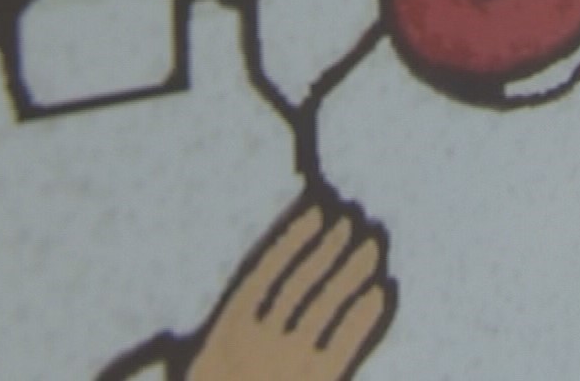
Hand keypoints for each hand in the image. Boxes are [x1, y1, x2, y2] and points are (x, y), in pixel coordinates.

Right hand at [184, 201, 395, 380]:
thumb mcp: (197, 364)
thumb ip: (212, 333)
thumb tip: (242, 291)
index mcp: (227, 332)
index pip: (264, 273)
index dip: (291, 241)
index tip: (315, 214)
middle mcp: (259, 343)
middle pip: (301, 283)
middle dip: (329, 249)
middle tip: (355, 221)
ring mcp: (288, 364)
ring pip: (325, 305)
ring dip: (350, 271)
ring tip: (373, 244)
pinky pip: (344, 343)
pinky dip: (363, 316)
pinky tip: (382, 291)